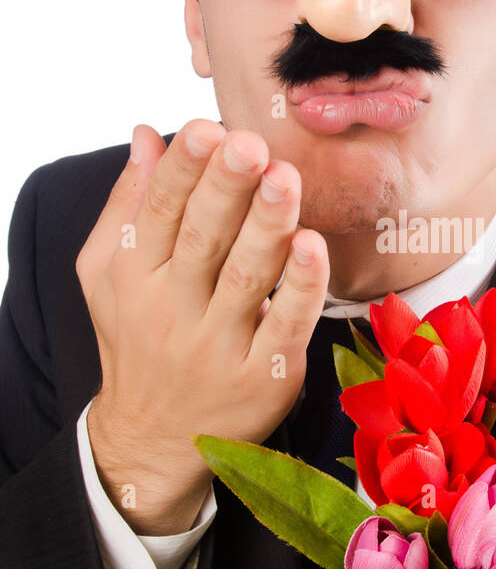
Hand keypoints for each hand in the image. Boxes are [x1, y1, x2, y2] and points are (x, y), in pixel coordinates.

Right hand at [76, 119, 329, 533]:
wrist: (153, 440)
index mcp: (136, 275)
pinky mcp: (263, 376)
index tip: (206, 128)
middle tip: (250, 143)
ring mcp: (219, 346)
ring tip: (285, 178)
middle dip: (226, 188)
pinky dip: (301, 287)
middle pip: (203, 239)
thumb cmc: (139, 338)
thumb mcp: (110, 274)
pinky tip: (314, 246)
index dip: (183, 169)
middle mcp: (173, 309)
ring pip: (247, 277)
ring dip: (268, 225)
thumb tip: (147, 134)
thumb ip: (129, 204)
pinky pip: (285, 325)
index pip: (160, 212)